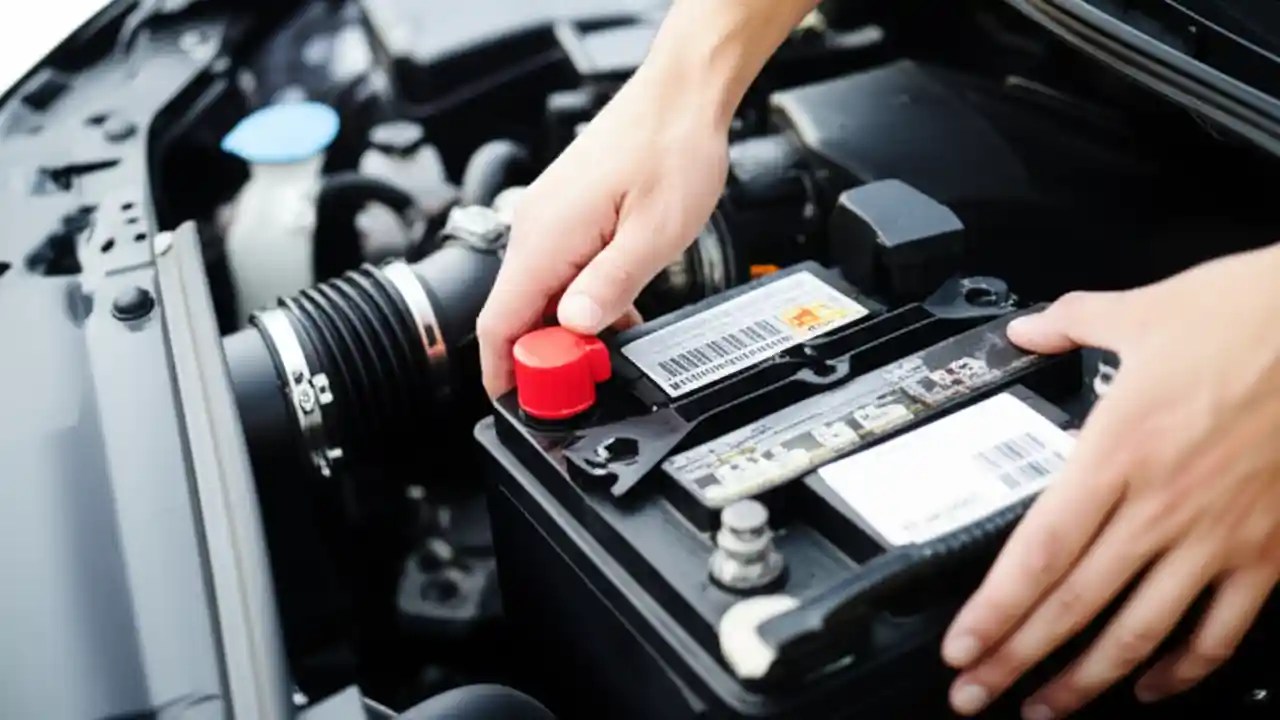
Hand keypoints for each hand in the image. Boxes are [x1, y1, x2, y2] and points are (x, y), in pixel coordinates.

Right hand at [476, 0, 821, 397]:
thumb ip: (611, 286)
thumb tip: (574, 328)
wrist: (682, 97)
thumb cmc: (671, 149)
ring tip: (605, 354)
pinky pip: (559, 274)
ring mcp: (549, 222)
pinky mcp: (567, 218)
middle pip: (517, 315)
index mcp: (547, 237)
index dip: (505, 373)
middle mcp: (536, 229)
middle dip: (543, 358)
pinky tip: (613, 316)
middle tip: (585, 383)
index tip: (527, 405)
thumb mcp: (654, 233)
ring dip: (566, 331)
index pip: (499, 323)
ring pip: (540, 297)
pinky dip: (578, 303)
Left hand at [941, 245, 1279, 717]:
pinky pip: (1221, 630)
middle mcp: (1160, 506)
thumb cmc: (1251, 317)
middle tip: (974, 695)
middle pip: (1073, 603)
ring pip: (1139, 631)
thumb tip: (1029, 329)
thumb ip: (1073, 322)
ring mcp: (1217, 537)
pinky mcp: (1268, 552)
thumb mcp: (1143, 310)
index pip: (1038, 552)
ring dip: (1086, 680)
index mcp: (1117, 451)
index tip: (961, 647)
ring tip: (1044, 709)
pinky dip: (1184, 669)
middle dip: (1015, 659)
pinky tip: (1151, 687)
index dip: (994, 610)